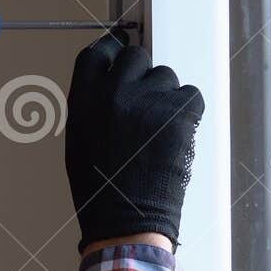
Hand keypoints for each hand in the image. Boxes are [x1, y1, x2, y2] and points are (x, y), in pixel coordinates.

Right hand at [64, 33, 203, 249]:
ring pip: (166, 77)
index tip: (119, 50)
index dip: (111, 50)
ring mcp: (149, 101)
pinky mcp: (180, 113)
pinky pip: (190, 95)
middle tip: (144, 102)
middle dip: (141, 74)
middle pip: (136, 57)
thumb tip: (109, 82)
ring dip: (165, 97)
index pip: (98, 53)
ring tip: (157, 132)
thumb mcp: (79, 141)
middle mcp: (115, 92)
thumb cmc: (100, 189)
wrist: (126, 221)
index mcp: (84, 99)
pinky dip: (187, 111)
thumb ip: (92, 106)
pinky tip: (176, 135)